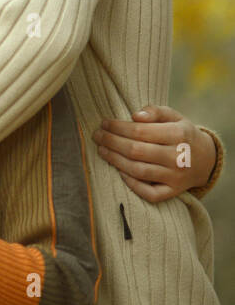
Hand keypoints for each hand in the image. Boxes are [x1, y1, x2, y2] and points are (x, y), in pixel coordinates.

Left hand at [93, 105, 217, 201]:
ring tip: (102, 150)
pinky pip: (150, 193)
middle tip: (97, 136)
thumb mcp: (174, 116)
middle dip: (111, 142)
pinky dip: (132, 184)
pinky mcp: (174, 191)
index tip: (104, 123)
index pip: (140, 131)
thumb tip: (135, 115)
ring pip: (139, 171)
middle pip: (136, 151)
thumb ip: (155, 111)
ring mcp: (176, 177)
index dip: (117, 127)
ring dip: (115, 161)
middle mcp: (178, 157)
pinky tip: (119, 171)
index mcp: (179, 134)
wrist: (206, 159)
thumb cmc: (181, 133)